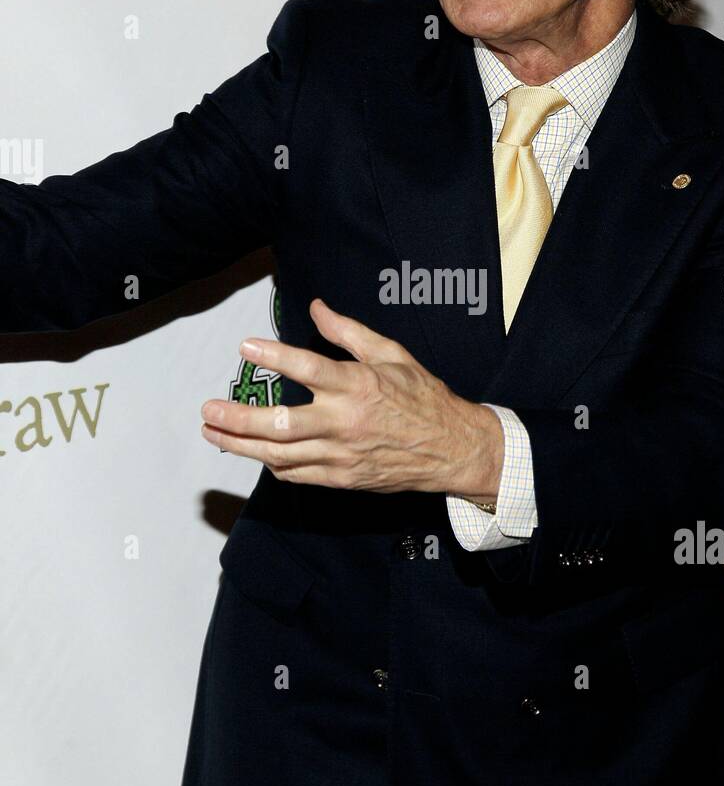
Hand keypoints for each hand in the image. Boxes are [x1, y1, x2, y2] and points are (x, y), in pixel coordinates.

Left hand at [200, 297, 503, 496]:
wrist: (452, 448)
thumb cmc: (423, 397)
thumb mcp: (391, 354)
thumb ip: (349, 332)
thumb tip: (318, 307)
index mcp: (358, 385)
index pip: (307, 368)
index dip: (274, 356)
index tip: (246, 347)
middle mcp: (345, 422)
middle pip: (278, 423)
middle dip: (237, 418)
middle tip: (208, 409)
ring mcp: (341, 455)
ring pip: (279, 454)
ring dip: (240, 445)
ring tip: (213, 433)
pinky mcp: (342, 479)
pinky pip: (297, 474)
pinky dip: (272, 464)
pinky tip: (255, 453)